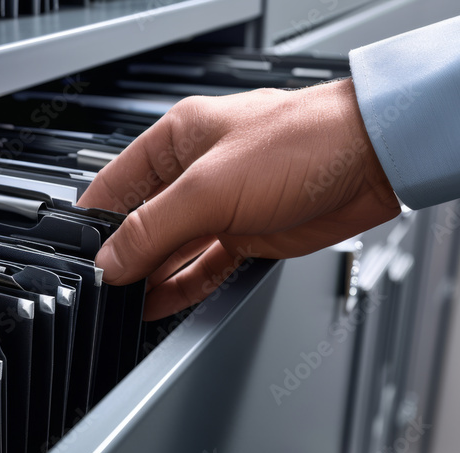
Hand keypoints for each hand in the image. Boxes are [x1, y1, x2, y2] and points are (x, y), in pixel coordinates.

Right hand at [78, 78, 401, 319]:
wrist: (376, 160)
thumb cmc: (306, 142)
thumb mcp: (211, 187)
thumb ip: (154, 228)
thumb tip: (112, 260)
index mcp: (177, 140)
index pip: (115, 185)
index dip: (96, 225)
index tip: (82, 260)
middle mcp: (196, 171)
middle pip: (143, 222)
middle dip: (125, 256)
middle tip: (106, 291)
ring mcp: (223, 205)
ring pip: (173, 249)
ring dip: (153, 276)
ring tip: (127, 305)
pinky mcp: (250, 234)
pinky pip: (204, 266)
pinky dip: (183, 287)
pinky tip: (162, 304)